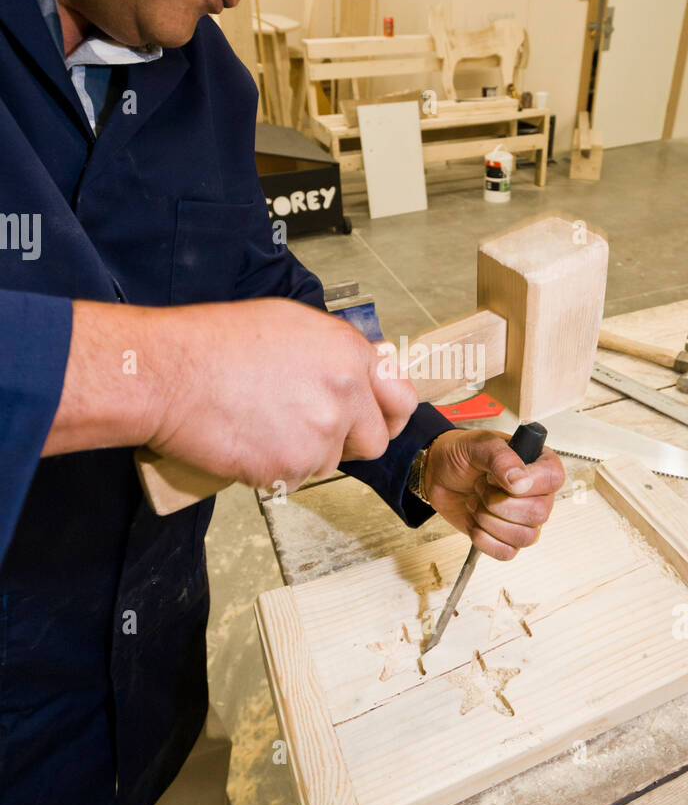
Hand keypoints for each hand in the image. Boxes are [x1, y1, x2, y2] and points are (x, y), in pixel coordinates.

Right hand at [46, 298, 417, 491]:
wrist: (168, 374)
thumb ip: (335, 353)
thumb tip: (358, 373)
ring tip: (263, 424)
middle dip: (348, 442)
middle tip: (309, 429)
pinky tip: (248, 440)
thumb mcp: (289, 325)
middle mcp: (345, 394)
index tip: (376, 421)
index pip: (401, 398)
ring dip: (304, 453)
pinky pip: (294, 479)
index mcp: (349, 354)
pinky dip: (274, 469)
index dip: (387, 414)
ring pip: (329, 463)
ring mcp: (320, 435)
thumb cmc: (214, 343)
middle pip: (374, 442)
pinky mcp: (290, 468)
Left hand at [423, 428, 564, 560]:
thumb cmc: (460, 454)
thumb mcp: (478, 444)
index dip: (526, 483)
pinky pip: (508, 552)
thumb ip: (501, 457)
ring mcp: (523, 518)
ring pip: (525, 537)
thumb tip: (521, 482)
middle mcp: (537, 493)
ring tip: (475, 503)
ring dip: (490, 521)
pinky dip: (485, 540)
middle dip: (498, 503)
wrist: (437, 473)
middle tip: (479, 487)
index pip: (553, 479)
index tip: (497, 478)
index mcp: (537, 463)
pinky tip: (474, 522)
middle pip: (538, 514)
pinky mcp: (506, 537)